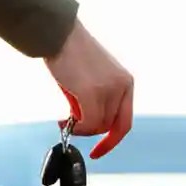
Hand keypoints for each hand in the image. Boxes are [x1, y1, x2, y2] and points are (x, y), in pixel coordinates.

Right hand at [44, 20, 134, 158]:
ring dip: (80, 127)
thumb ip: (97, 99)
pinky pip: (88, 124)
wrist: (59, 35)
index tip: (97, 150)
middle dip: (89, 131)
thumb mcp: (93, 78)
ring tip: (64, 118)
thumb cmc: (70, 53)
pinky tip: (63, 120)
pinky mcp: (92, 93)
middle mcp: (122, 86)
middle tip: (70, 123)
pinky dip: (76, 127)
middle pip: (109, 126)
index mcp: (126, 82)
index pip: (124, 121)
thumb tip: (87, 123)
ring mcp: (108, 90)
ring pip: (98, 127)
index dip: (111, 140)